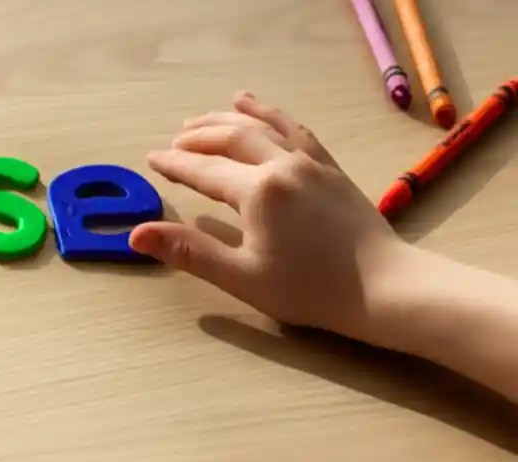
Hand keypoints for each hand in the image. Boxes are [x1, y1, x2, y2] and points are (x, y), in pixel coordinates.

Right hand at [130, 91, 421, 341]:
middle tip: (174, 140)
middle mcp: (282, 165)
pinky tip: (265, 113)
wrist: (384, 288)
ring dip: (231, 117)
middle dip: (198, 136)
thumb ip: (188, 250)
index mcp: (257, 191)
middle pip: (232, 138)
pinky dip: (274, 116)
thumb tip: (136, 233)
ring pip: (264, 126)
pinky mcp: (332, 170)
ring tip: (207, 114)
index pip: (203, 169)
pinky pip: (298, 130)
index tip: (151, 159)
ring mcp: (311, 163)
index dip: (174, 164)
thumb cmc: (308, 290)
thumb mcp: (240, 276)